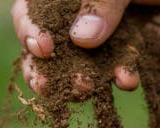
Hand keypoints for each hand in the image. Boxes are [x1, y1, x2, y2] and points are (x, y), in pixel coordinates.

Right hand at [11, 0, 159, 94]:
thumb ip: (103, 1)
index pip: (30, 14)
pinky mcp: (131, 62)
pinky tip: (127, 79)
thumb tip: (81, 39)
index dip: (28, 31)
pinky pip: (119, 77)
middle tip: (46, 87)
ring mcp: (103, 44)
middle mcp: (78, 21)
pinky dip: (122, 80)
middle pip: (46, 52)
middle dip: (43, 72)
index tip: (41, 47)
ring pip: (79, 70)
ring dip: (79, 83)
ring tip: (86, 87)